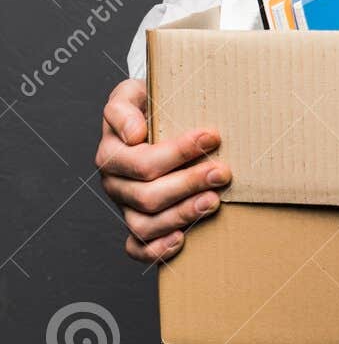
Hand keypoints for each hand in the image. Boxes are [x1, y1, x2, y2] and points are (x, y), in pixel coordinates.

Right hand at [96, 78, 230, 262]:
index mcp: (111, 152)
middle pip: (148, 196)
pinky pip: (137, 247)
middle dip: (189, 183)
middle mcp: (114, 182)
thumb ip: (124, 108)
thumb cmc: (144, 105)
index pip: (143, 162)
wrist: (148, 116)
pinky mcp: (137, 221)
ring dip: (182, 215)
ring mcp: (124, 205)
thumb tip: (134, 134)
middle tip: (222, 172)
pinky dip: (157, 249)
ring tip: (213, 201)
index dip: (179, 152)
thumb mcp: (131, 94)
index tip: (212, 137)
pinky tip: (182, 239)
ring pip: (145, 224)